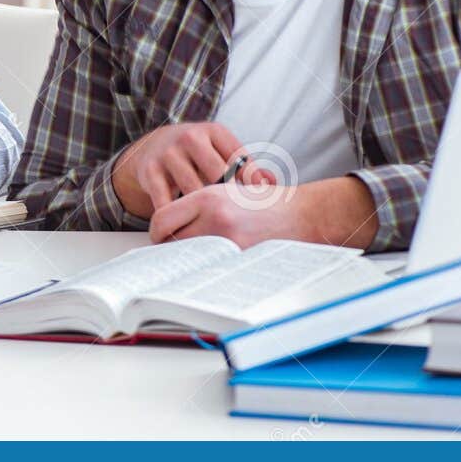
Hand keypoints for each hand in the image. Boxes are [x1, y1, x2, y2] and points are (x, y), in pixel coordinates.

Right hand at [111, 122, 271, 218]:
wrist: (153, 145)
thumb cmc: (198, 153)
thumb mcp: (221, 151)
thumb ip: (247, 168)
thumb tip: (272, 184)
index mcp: (214, 132)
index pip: (238, 159)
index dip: (249, 183)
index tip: (255, 203)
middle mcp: (190, 138)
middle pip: (216, 174)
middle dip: (225, 197)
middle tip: (232, 217)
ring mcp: (168, 154)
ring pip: (192, 189)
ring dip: (201, 210)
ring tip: (212, 226)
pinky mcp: (150, 171)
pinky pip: (165, 200)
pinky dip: (176, 216)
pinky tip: (185, 226)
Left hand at [147, 176, 377, 248]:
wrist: (304, 214)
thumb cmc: (266, 203)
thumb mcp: (228, 191)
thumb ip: (197, 204)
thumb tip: (166, 225)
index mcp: (208, 198)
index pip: (161, 219)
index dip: (156, 230)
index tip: (161, 233)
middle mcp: (215, 220)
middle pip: (170, 242)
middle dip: (169, 247)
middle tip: (174, 249)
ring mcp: (229, 244)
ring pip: (190, 259)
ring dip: (188, 260)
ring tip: (195, 258)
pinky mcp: (242, 261)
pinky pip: (212, 270)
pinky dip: (208, 270)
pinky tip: (213, 266)